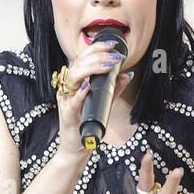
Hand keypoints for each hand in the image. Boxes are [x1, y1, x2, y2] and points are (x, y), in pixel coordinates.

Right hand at [56, 40, 132, 159]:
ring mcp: (66, 102)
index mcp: (75, 83)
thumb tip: (127, 75)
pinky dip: (80, 93)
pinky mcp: (67, 116)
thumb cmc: (86, 125)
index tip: (111, 45)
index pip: (82, 58)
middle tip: (112, 56)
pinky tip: (87, 85)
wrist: (77, 148)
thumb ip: (113, 89)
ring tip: (106, 66)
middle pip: (77, 64)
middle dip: (96, 56)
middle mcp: (68, 89)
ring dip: (90, 69)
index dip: (95, 48)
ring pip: (73, 77)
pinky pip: (72, 102)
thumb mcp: (103, 103)